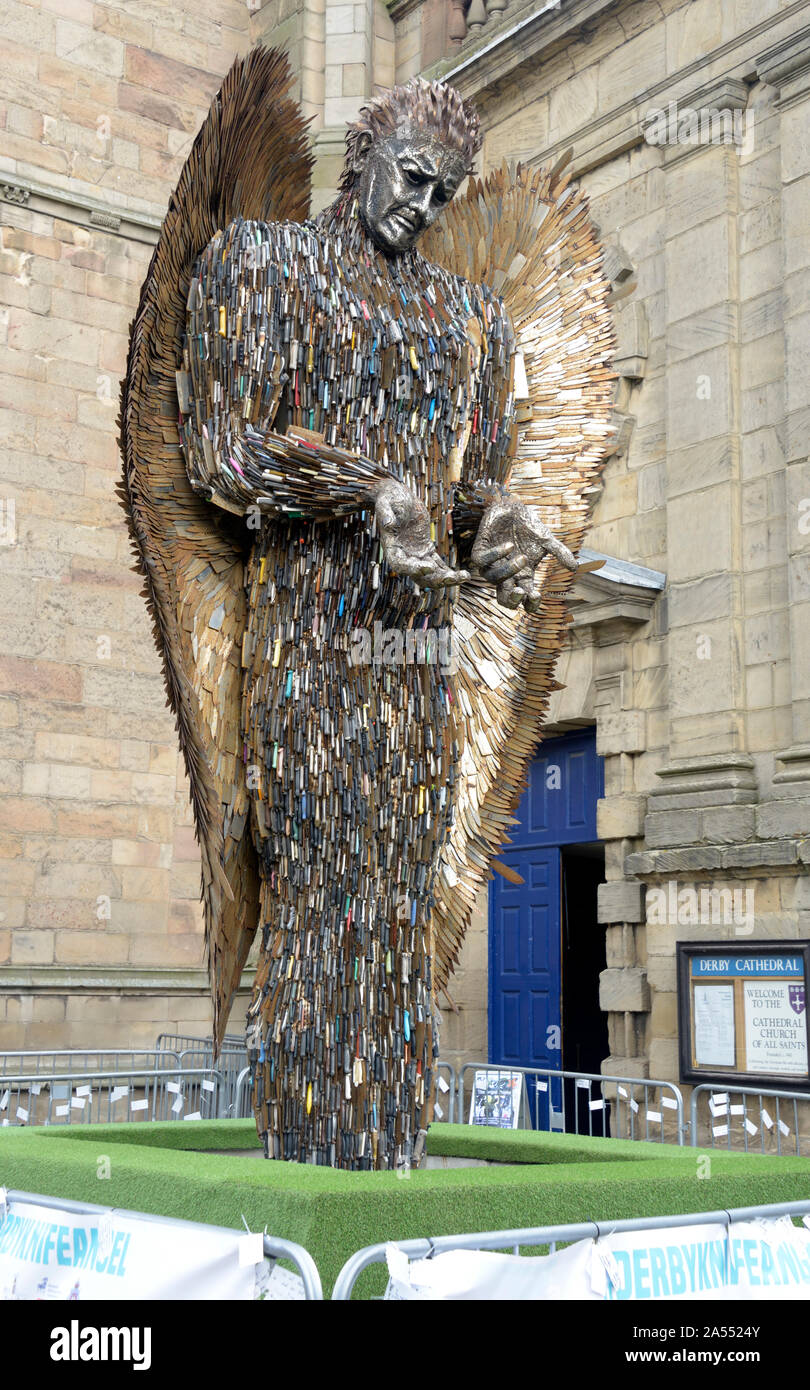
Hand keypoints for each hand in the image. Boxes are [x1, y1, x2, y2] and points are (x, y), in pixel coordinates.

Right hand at [372, 479, 468, 587]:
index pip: (401, 565)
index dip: (414, 569)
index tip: (430, 567)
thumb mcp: (385, 502)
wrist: (396, 496)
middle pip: (418, 575)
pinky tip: (463, 574)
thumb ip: (385, 513)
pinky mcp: (425, 549)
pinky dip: (448, 571)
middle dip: (435, 579)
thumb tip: (387, 523)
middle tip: (452, 578)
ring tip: (464, 577)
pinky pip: (437, 564)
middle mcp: (403, 555)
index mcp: (392, 547)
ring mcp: (415, 554)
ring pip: (430, 574)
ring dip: (446, 578)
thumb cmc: (390, 498)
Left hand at [471, 494, 576, 611]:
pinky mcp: (480, 552)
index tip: (536, 594)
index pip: (525, 600)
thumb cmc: (529, 526)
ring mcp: (492, 564)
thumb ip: (560, 553)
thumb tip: (575, 568)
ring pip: (493, 579)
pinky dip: (495, 555)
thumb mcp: (547, 540)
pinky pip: (482, 562)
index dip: (530, 604)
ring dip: (508, 571)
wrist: (513, 507)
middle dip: (512, 600)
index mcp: (523, 576)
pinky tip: (509, 546)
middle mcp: (507, 574)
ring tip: (522, 557)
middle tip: (520, 590)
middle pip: (504, 600)